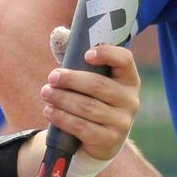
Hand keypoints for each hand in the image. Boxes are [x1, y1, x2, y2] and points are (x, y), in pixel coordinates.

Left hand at [40, 42, 139, 176]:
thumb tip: (59, 35)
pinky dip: (62, 118)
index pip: (125, 60)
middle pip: (98, 85)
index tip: (86, 54)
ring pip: (87, 107)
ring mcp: (122, 122)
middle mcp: (130, 100)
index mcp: (129, 79)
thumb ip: (79, 61)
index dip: (107, 54)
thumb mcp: (92, 82)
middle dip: (71, 80)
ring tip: (46, 93)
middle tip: (52, 77)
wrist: (99, 141)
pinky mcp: (109, 141)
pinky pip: (82, 127)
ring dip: (62, 99)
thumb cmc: (93, 102)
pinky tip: (50, 111)